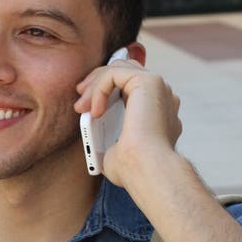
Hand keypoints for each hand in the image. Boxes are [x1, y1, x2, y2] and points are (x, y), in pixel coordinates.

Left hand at [74, 58, 181, 190]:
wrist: (147, 171)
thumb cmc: (133, 170)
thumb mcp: (115, 151)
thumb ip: (108, 138)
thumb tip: (93, 137)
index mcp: (158, 112)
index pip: (132, 87)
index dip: (107, 90)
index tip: (87, 105)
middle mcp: (162, 96)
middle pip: (125, 72)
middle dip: (98, 82)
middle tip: (79, 100)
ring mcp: (158, 87)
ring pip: (118, 70)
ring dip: (95, 85)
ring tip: (81, 107)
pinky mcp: (150, 81)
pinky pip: (115, 73)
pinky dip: (99, 88)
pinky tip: (94, 110)